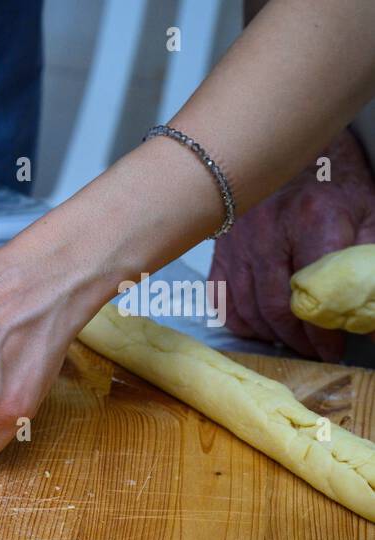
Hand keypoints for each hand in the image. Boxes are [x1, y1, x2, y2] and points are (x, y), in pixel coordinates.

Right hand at [210, 128, 374, 359]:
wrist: (292, 149)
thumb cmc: (334, 182)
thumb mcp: (369, 213)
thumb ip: (370, 265)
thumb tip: (373, 318)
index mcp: (310, 219)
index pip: (313, 293)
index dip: (324, 330)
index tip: (336, 347)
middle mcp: (266, 233)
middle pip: (277, 307)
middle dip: (299, 339)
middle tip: (318, 350)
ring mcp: (237, 243)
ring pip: (248, 308)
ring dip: (273, 334)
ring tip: (295, 341)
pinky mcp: (220, 251)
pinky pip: (223, 300)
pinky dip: (243, 320)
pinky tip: (263, 325)